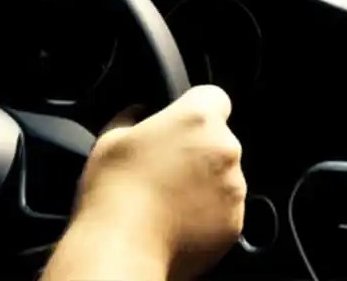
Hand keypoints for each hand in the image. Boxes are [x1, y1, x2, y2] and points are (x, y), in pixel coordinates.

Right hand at [43, 85, 245, 280]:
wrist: (122, 250)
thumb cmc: (113, 193)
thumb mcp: (110, 139)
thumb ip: (133, 117)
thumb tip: (139, 112)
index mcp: (198, 119)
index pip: (213, 97)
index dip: (195, 109)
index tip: (178, 126)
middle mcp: (226, 149)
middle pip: (219, 140)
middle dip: (197, 150)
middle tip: (163, 169)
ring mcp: (235, 187)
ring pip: (224, 176)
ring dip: (204, 182)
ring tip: (166, 199)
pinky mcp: (235, 221)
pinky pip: (225, 209)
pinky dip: (207, 213)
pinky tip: (176, 220)